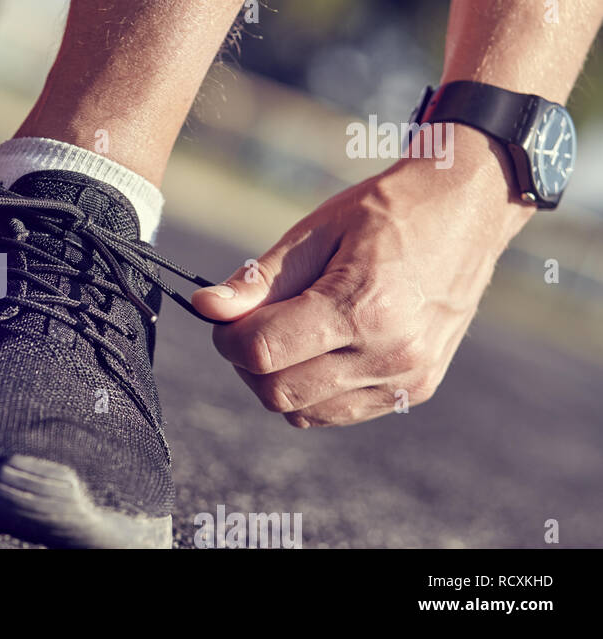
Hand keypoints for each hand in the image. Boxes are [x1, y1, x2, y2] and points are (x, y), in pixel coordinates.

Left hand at [192, 128, 533, 426]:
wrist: (467, 210)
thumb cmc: (385, 212)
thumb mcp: (315, 231)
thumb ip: (259, 280)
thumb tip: (205, 309)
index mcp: (364, 307)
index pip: (263, 351)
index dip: (226, 338)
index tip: (223, 317)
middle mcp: (391, 353)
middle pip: (278, 392)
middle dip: (247, 362)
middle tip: (250, 325)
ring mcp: (407, 377)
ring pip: (304, 412)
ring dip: (277, 380)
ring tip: (286, 334)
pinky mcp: (416, 389)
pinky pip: (338, 412)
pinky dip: (312, 391)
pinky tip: (318, 350)